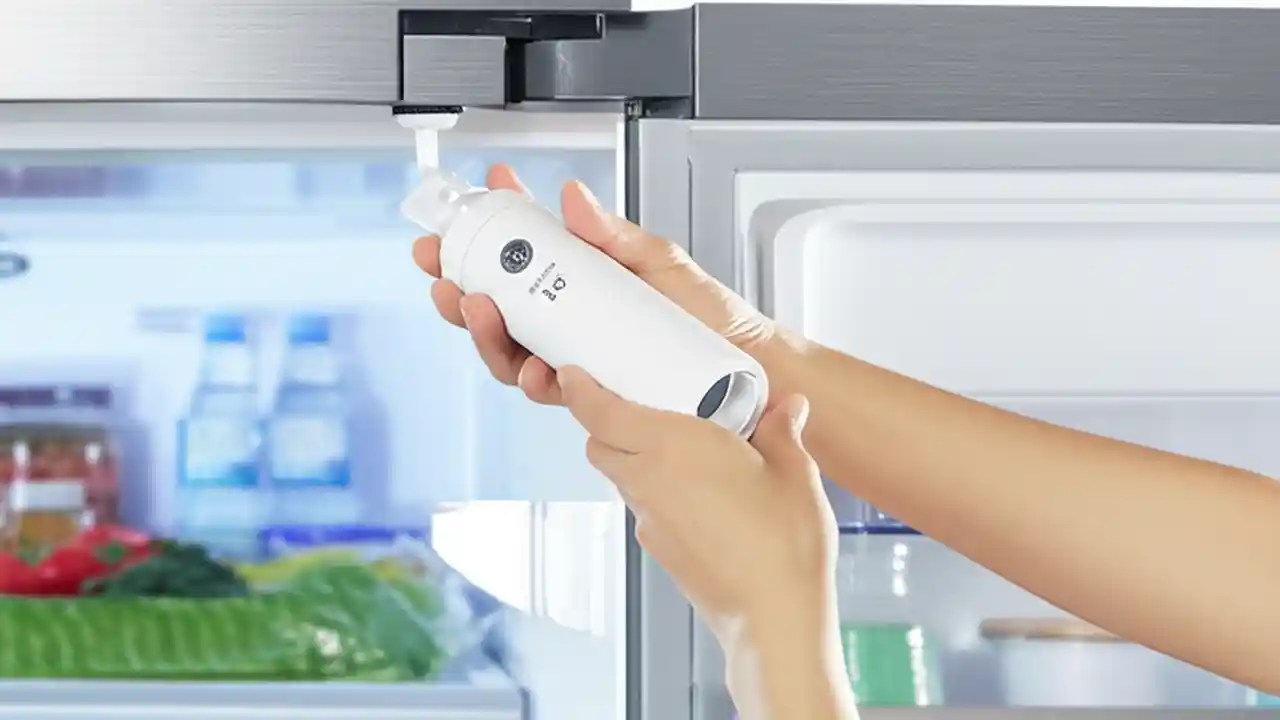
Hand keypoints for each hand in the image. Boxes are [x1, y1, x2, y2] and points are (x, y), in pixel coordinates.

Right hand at [411, 165, 790, 404]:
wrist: (748, 367)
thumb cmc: (709, 316)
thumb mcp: (660, 262)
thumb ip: (615, 234)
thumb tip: (574, 198)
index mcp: (579, 283)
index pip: (519, 255)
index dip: (484, 231)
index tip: (462, 206)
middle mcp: (568, 322)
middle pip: (496, 306)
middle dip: (457, 286)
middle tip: (443, 269)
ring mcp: (576, 357)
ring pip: (508, 350)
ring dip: (483, 331)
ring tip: (479, 308)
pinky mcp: (592, 394)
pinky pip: (547, 390)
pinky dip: (530, 377)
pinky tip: (530, 365)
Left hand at [557, 366, 853, 719]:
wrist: (773, 616)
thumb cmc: (783, 542)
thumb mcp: (795, 472)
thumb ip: (783, 431)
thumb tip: (788, 407)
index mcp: (673, 446)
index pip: (601, 412)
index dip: (580, 390)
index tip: (574, 375)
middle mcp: (649, 480)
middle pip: (599, 444)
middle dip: (604, 421)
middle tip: (635, 403)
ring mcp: (649, 519)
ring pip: (619, 476)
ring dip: (631, 455)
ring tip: (677, 446)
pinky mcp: (658, 547)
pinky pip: (643, 505)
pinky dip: (655, 488)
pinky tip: (696, 490)